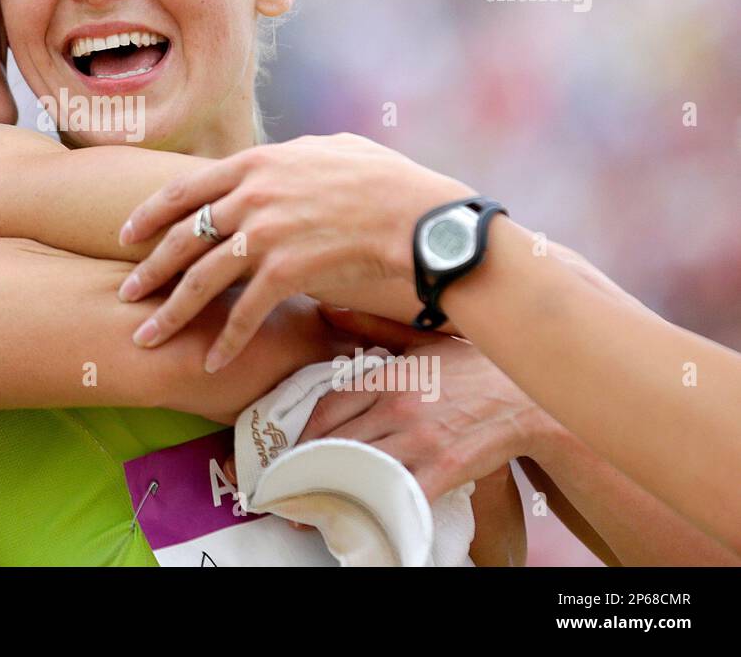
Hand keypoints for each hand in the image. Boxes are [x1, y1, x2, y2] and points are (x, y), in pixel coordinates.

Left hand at [118, 133, 472, 370]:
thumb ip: (291, 159)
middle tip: (126, 293)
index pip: (187, 189)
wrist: (424, 220)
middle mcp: (254, 195)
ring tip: (146, 336)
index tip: (126, 234)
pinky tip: (210, 362)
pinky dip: (225, 341)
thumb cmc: (389, 183)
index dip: (150, 214)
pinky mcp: (289, 271)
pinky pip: (245, 312)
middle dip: (149, 269)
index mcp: (259, 162)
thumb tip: (278, 161)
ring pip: (202, 278)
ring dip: (170, 312)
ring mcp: (268, 233)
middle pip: (184, 237)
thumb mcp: (331, 150)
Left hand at [301, 331, 545, 500]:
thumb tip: (327, 309)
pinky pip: (400, 494)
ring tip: (317, 509)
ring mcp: (421, 440)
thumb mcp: (421, 339)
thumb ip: (371, 327)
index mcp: (388, 377)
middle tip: (296, 485)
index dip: (306, 432)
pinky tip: (365, 519)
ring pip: (359, 470)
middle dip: (310, 468)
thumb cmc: (475, 367)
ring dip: (335, 491)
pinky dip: (379, 508)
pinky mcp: (444, 468)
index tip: (296, 448)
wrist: (531, 396)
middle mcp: (397, 408)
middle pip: (335, 443)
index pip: (328, 407)